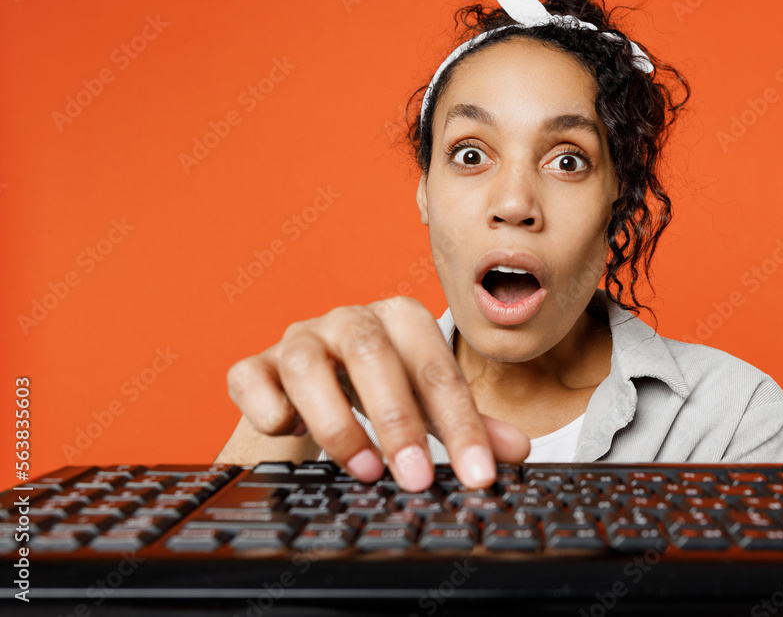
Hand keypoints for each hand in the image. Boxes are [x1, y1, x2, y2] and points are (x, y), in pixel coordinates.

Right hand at [226, 296, 530, 490]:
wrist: (312, 382)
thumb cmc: (380, 390)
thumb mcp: (426, 404)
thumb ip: (468, 425)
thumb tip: (516, 451)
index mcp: (402, 321)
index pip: (437, 368)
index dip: (461, 423)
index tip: (477, 475)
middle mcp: (350, 321)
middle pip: (373, 354)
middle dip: (398, 420)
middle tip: (416, 478)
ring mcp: (299, 338)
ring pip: (308, 363)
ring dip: (336, 420)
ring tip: (364, 469)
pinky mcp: (255, 366)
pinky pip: (250, 375)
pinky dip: (264, 402)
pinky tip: (284, 429)